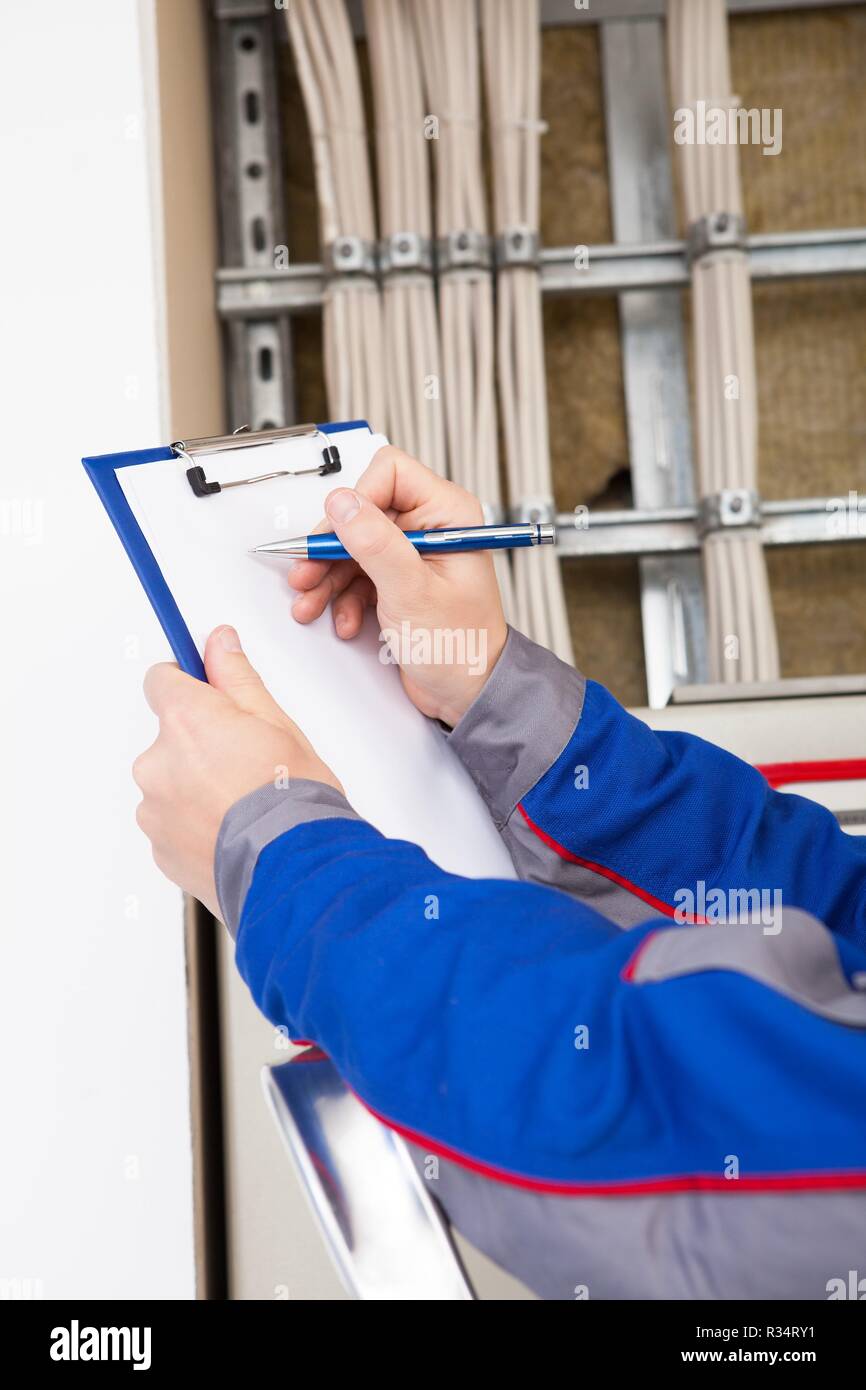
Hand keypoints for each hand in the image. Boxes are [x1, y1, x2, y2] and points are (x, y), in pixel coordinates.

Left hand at [133, 625, 339, 916]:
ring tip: (244, 805)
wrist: (294, 871)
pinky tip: (234, 831)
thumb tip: (219, 643)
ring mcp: (155, 809)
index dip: (187, 683)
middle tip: (247, 762)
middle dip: (201, 744)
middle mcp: (158, 762)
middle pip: (170, 737)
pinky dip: (197, 824)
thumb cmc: (293, 800)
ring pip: (171, 783)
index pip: (162, 680)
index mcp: (186, 720)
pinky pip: (173, 823)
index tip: (207, 690)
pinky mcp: (160, 849)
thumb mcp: (276, 723)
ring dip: (198, 787)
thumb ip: (237, 679)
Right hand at [288, 446, 507, 726]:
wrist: (466, 694)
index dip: (357, 499)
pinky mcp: (397, 580)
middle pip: (362, 513)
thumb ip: (376, 544)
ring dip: (327, 576)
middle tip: (306, 571)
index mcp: (448, 515)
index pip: (389, 473)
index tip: (335, 533)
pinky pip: (355, 574)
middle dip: (330, 547)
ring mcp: (411, 555)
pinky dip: (341, 597)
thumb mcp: (412, 591)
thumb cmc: (461, 646)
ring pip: (352, 546)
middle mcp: (430, 528)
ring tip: (310, 603)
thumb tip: (342, 502)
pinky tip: (343, 620)